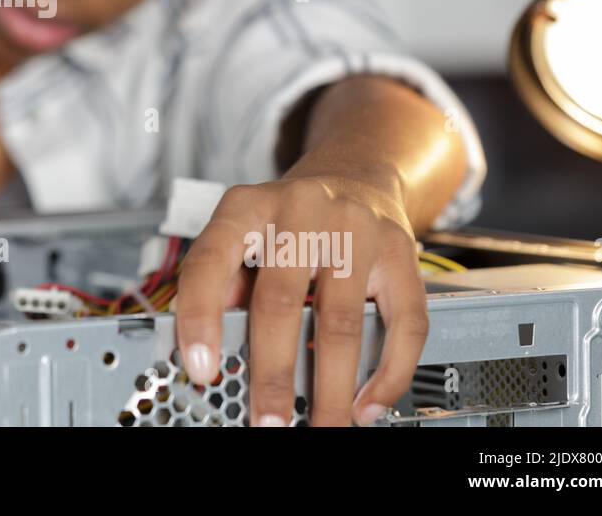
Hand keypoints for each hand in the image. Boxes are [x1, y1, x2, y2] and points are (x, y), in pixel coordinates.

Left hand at [173, 172, 426, 426]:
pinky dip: (385, 374)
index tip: (200, 368)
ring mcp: (356, 229)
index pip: (211, 261)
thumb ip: (228, 284)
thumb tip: (215, 353)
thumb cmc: (291, 220)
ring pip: (341, 321)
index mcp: (246, 206)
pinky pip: (402, 324)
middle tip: (265, 421)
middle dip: (272, 374)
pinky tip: (367, 404)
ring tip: (322, 425)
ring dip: (331, 387)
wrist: (356, 175)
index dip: (200, 317)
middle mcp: (300, 210)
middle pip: (279, 301)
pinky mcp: (401, 253)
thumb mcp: (246, 234)